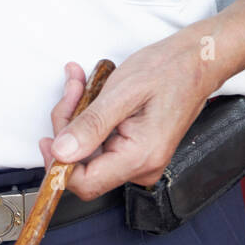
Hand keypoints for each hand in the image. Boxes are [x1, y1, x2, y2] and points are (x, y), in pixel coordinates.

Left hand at [39, 29, 217, 199]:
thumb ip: (90, 126)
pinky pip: (98, 142)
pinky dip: (88, 117)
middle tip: (72, 91)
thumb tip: (61, 153)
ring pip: (87, 151)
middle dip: (68, 127)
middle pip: (82, 166)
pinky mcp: (133, 151)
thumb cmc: (170, 71)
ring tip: (81, 84)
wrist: (197, 61)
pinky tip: (90, 93)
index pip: (85, 183)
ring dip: (76, 116)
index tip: (47, 139)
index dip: (59, 165)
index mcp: (140, 158)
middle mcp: (140, 167)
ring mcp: (137, 161)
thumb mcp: (122, 93)